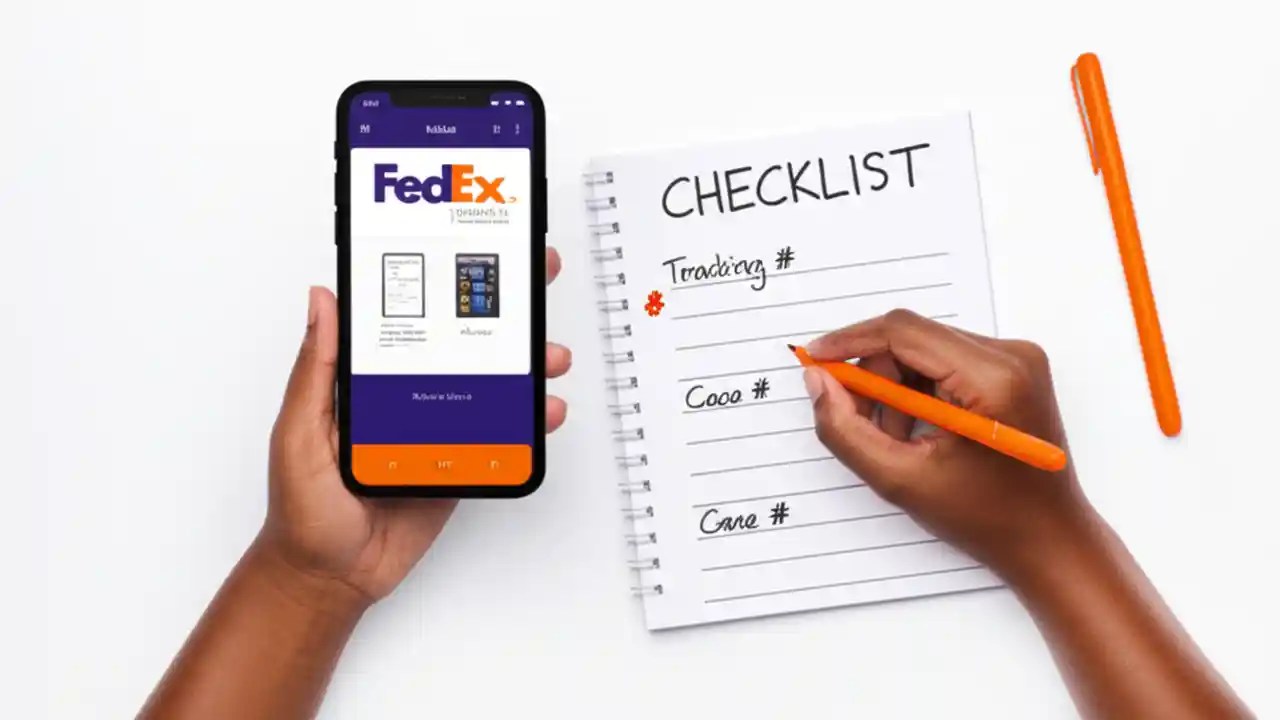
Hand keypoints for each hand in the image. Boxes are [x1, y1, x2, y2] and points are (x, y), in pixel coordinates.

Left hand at [259, 248, 571, 605]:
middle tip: (535, 281)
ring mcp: (438, 427)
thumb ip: (316, 370)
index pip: (407, 315)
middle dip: (502, 309)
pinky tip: (544, 412)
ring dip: (526, 365)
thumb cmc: (302, 508)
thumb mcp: (299, 431)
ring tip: (550, 357)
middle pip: (460, 340)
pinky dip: (528, 422)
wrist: (331, 577)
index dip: (439, 280)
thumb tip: (321, 300)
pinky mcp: (461, 461)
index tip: (468, 247)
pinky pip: (500, 435)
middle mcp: (407, 394)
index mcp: (365, 378)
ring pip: (490, 383)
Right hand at [803, 309, 1091, 576]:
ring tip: (897, 438)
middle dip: (875, 377)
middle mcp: (1012, 355)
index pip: (903, 332)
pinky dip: (920, 390)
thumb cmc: (987, 518)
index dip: (849, 341)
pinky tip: (920, 429)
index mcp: (993, 378)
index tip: (815, 359)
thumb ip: (845, 429)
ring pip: (925, 349)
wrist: (1048, 539)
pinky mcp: (1014, 369)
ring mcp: (1017, 359)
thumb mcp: (900, 479)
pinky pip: (946, 360)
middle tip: (859, 421)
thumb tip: (817, 381)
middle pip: (913, 338)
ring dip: (897, 387)